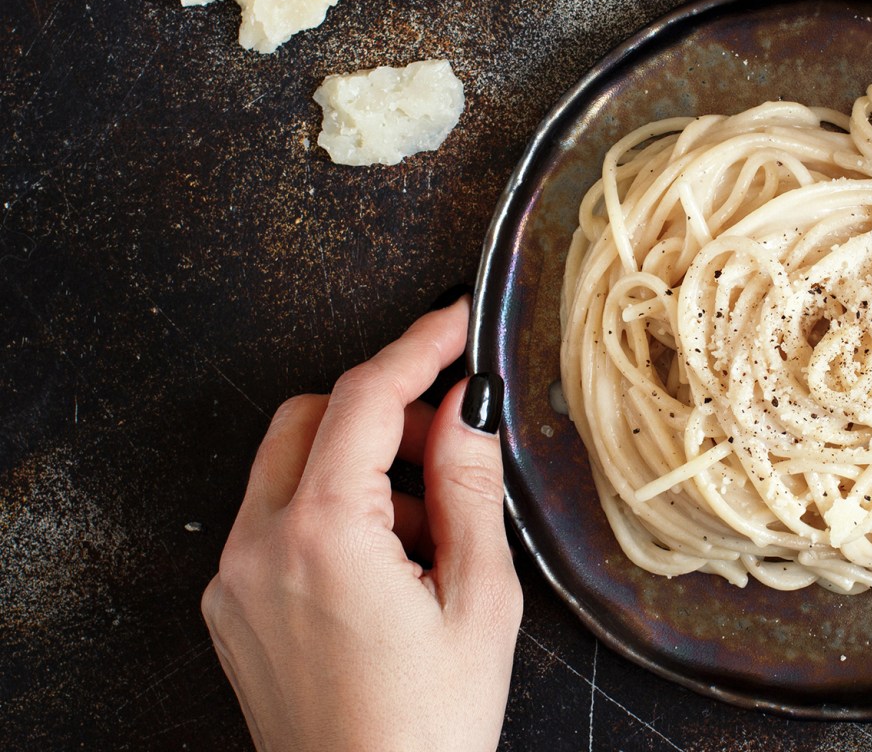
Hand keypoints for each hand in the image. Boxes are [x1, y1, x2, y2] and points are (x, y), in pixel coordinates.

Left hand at [201, 298, 520, 750]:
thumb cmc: (429, 727)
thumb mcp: (479, 600)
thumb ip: (470, 487)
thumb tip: (470, 405)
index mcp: (323, 536)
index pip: (364, 397)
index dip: (419, 346)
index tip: (457, 321)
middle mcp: (259, 546)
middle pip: (311, 416)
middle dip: (384, 409)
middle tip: (452, 441)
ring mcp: (235, 579)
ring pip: (288, 465)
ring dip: (358, 463)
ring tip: (429, 533)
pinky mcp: (232, 607)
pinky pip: (275, 520)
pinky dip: (330, 511)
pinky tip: (388, 566)